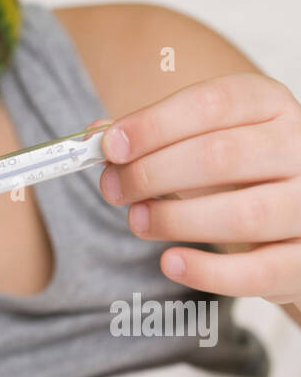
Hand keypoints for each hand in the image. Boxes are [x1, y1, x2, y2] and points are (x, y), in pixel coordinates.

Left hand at [91, 75, 300, 306]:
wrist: (296, 216)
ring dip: (175, 220)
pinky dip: (208, 272)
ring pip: (242, 214)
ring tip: (137, 220)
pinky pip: (260, 271)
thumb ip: (152, 137)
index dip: (155, 125)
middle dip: (152, 173)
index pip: (212, 104)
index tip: (109, 146)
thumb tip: (95, 136)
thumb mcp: (202, 140)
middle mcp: (300, 148)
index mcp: (270, 105)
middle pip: (221, 156)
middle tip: (113, 189)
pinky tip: (171, 262)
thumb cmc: (240, 171)